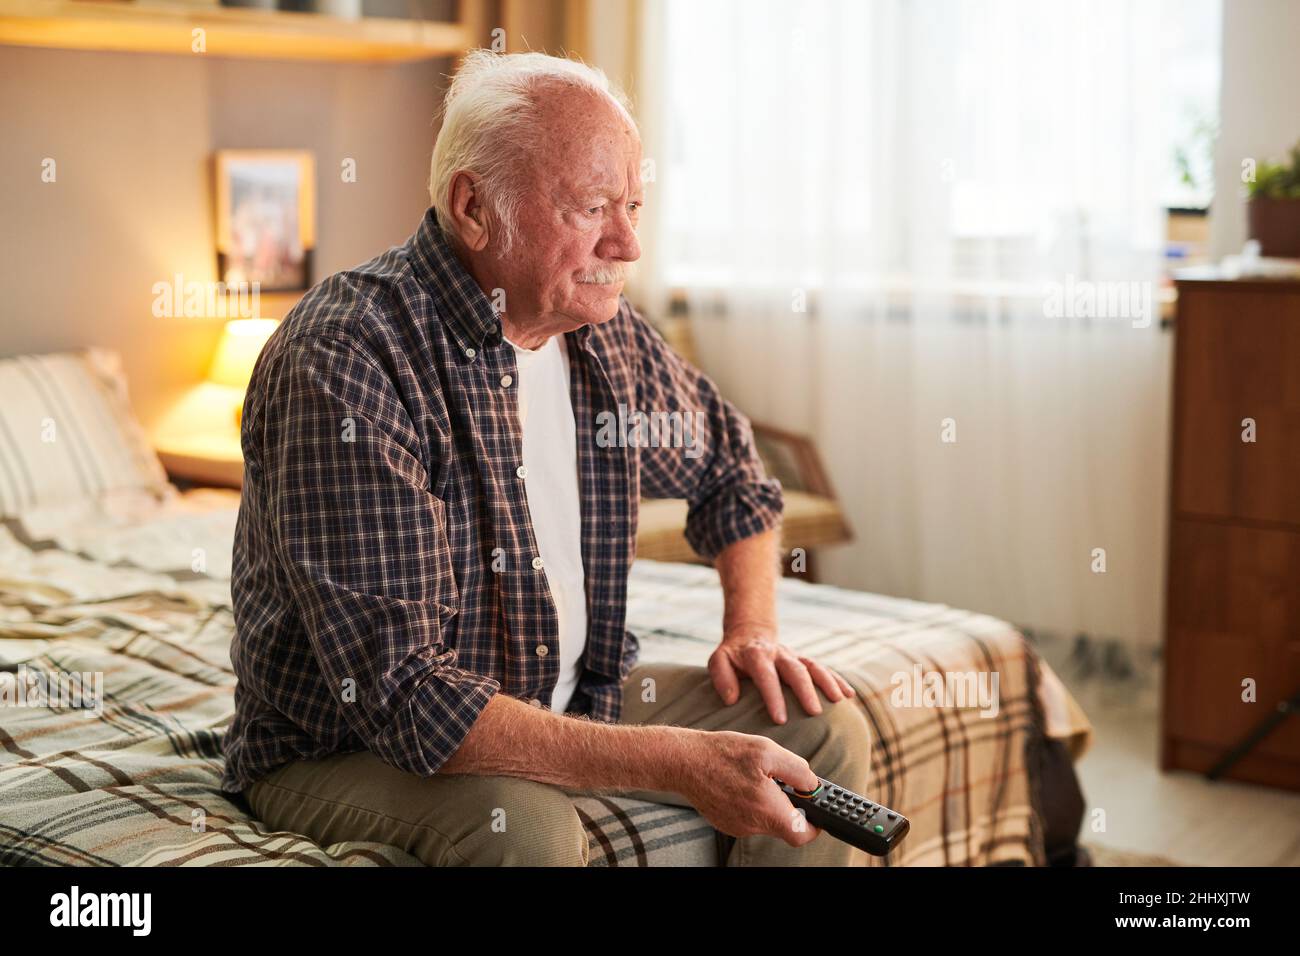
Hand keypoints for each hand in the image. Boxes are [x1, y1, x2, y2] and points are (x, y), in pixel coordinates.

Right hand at [672, 728, 822, 846]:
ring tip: (755, 775)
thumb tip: (812, 785)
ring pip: (765, 819)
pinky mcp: (725, 822)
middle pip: (784, 825)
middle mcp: (753, 825)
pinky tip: (740, 781)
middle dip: (788, 804)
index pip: (802, 834)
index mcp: (767, 810)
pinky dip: (750, 801)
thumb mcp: (768, 751)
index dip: (814, 823)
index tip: (814, 807)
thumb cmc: (723, 754)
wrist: (683, 761)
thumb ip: (798, 771)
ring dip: (768, 800)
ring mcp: (737, 826)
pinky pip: (748, 816)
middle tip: (781, 781)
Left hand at [709, 624, 855, 723]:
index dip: (773, 696)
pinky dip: (837, 680)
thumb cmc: (733, 655)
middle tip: (814, 712)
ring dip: (827, 683)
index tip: (780, 720)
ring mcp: (794, 656)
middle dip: (806, 691)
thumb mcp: (719, 661)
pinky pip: (823, 668)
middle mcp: (779, 654)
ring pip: (814, 666)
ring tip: (839, 701)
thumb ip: (721, 677)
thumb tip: (731, 699)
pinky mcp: (804, 660)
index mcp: (756, 656)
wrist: (750, 633)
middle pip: (795, 670)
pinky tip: (849, 695)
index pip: (766, 676)